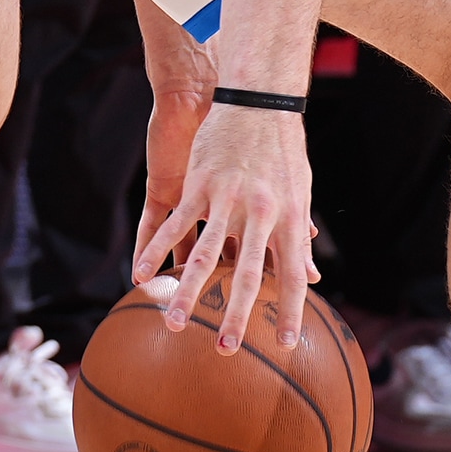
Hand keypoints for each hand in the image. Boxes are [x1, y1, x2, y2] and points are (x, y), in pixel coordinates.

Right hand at [131, 99, 318, 353]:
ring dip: (187, 292)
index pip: (291, 275)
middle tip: (227, 350)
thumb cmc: (283, 152)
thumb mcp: (300, 195)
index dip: (288, 309)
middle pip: (246, 273)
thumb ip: (297, 239)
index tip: (286, 343)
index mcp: (288, 220)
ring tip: (174, 324)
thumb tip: (310, 278)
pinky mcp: (198, 184)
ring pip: (202, 253)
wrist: (260, 102)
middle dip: (236, 314)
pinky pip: (173, 224)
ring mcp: (226, 199)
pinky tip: (140, 275)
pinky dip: (155, 250)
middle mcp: (259, 214)